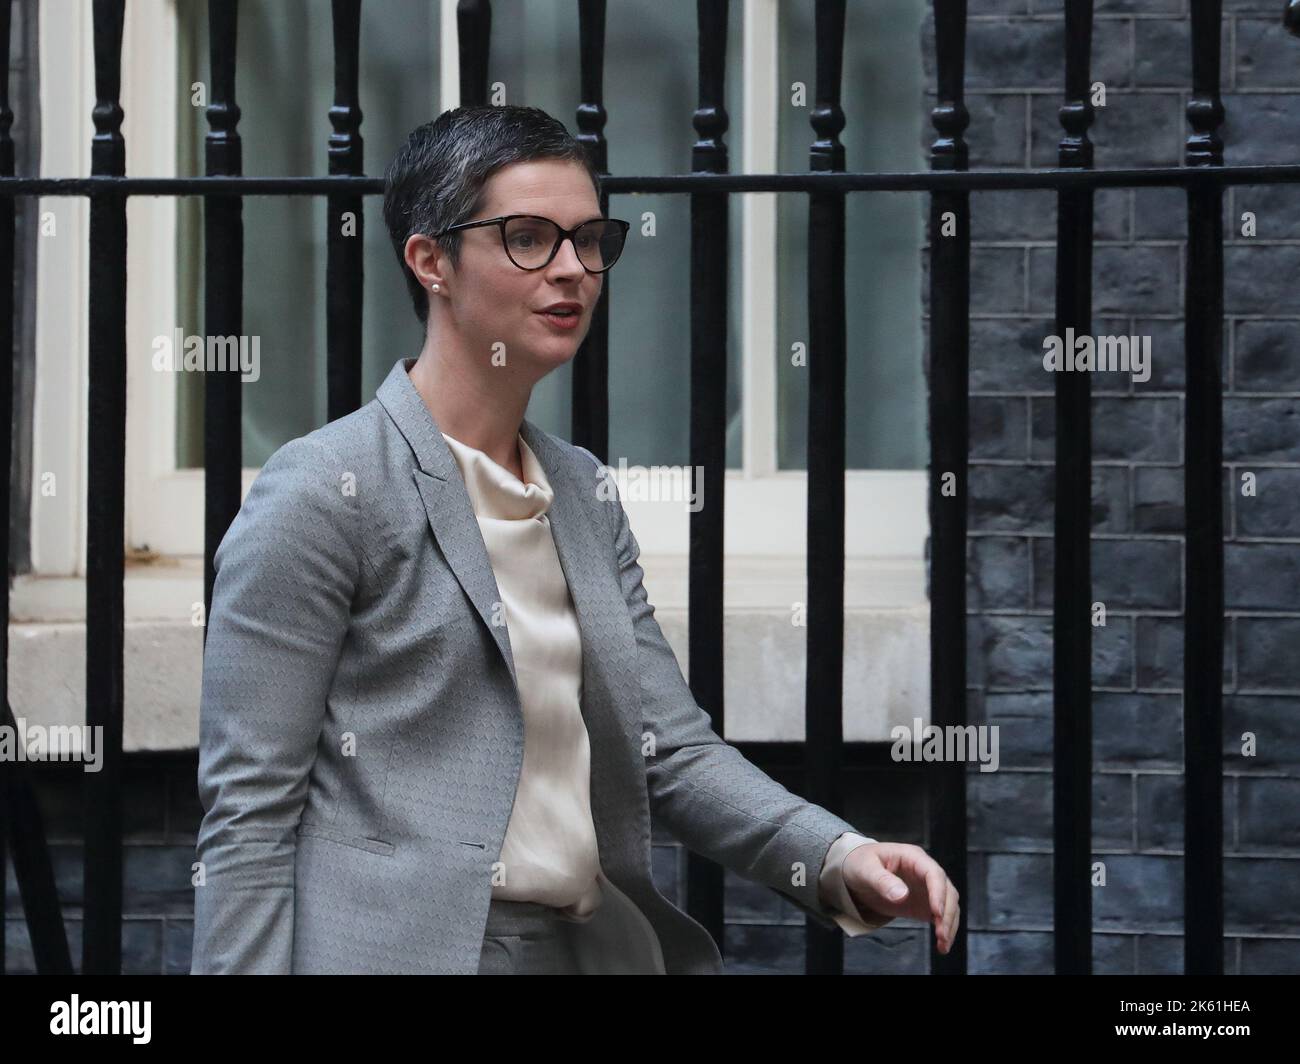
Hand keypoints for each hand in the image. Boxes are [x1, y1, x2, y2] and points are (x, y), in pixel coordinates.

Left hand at [842, 842, 959, 953]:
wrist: (854, 871)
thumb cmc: (860, 863)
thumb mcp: (865, 869)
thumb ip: (882, 881)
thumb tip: (902, 895)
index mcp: (912, 857)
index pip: (934, 873)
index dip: (938, 893)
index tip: (937, 913)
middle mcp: (924, 871)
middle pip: (947, 891)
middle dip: (947, 913)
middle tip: (941, 934)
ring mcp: (926, 888)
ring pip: (948, 905)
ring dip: (949, 925)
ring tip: (943, 945)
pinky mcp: (923, 903)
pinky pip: (940, 916)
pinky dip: (943, 930)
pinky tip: (942, 945)